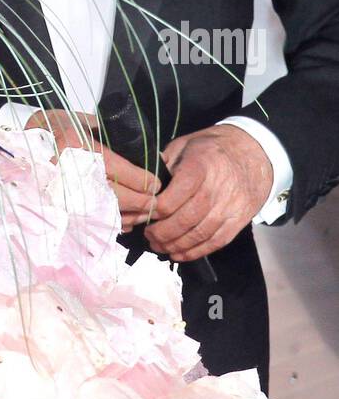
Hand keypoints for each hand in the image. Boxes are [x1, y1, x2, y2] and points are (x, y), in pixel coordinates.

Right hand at [25, 109, 161, 227]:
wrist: (25, 143)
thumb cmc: (58, 127)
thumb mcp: (85, 121)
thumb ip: (112, 135)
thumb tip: (148, 154)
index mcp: (74, 145)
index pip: (117, 169)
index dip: (142, 179)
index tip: (156, 183)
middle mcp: (67, 171)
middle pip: (115, 195)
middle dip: (142, 202)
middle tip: (157, 202)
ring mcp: (61, 192)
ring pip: (105, 212)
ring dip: (131, 216)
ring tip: (146, 212)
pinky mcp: (60, 206)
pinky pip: (92, 221)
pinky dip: (114, 223)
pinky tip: (127, 219)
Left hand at [144, 124, 272, 261]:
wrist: (254, 153)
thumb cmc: (213, 148)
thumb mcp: (186, 145)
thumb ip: (165, 163)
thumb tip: (143, 184)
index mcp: (200, 166)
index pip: (175, 195)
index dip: (156, 209)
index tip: (145, 214)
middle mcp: (216, 189)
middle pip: (185, 219)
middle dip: (162, 233)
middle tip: (148, 236)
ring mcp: (230, 207)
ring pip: (199, 235)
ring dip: (175, 245)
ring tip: (158, 246)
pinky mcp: (239, 221)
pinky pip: (215, 242)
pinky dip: (195, 252)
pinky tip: (178, 254)